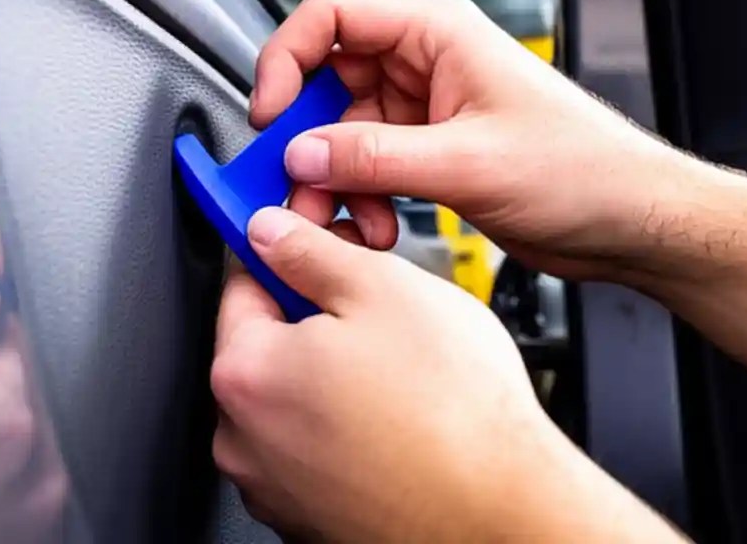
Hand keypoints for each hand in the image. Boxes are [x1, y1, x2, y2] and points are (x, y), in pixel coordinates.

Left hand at [211, 208, 677, 541]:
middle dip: (316, 319)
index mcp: (245, 372)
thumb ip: (311, 250)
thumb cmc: (455, 415)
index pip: (243, 282)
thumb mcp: (384, 289)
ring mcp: (274, 486)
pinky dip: (347, 431)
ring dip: (334, 378)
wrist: (505, 515)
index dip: (289, 251)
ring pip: (294, 402)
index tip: (315, 243)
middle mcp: (242, 437)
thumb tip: (274, 231)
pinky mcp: (309, 519)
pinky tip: (400, 421)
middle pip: (267, 346)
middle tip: (379, 313)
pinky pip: (316, 451)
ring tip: (400, 377)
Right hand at [253, 0, 702, 279]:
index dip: (288, 58)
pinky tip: (375, 229)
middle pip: (327, 81)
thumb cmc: (583, 169)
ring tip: (341, 222)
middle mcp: (426, 64)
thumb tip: (303, 154)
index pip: (332, 17)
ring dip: (332, 180)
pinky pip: (367, 167)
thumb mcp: (468, 163)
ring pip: (342, 133)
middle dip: (305, 137)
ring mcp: (426, 110)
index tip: (271, 113)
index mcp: (438, 34)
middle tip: (292, 185)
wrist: (629, 220)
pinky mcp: (430, 154)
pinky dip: (359, 199)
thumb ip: (374, 157)